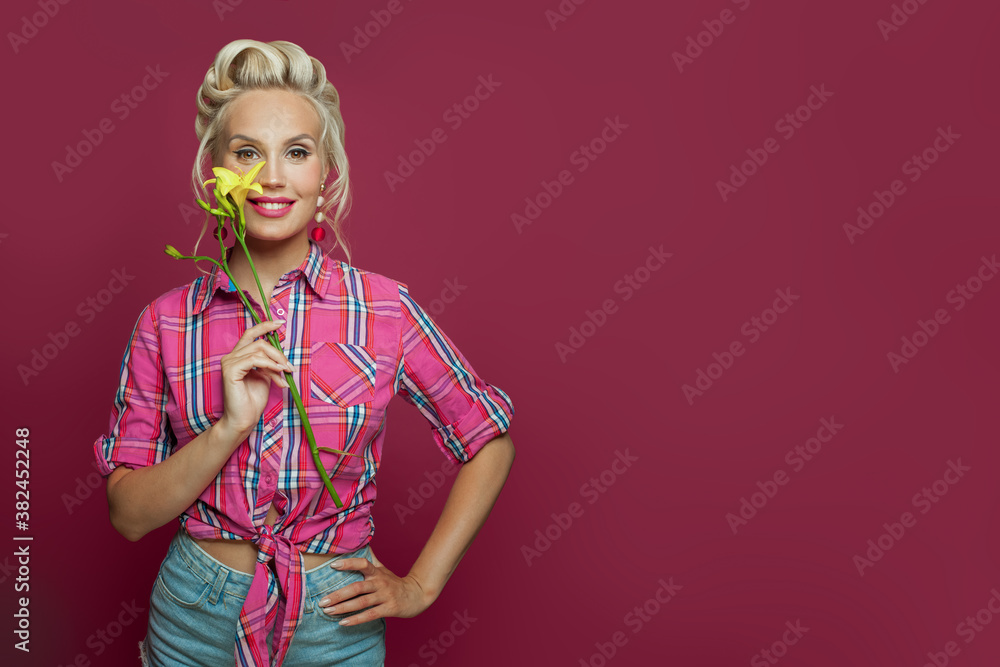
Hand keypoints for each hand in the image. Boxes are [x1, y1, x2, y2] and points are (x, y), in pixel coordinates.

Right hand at [216, 319, 293, 438]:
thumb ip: (270, 363)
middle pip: (259, 342)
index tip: (280, 323)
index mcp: (238, 356)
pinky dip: (270, 365)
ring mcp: (229, 362)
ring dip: (277, 361)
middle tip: (289, 367)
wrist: (244, 419)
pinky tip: (278, 373)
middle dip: (278, 353)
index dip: (264, 326)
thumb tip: (281, 354)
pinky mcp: (230, 370)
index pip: (251, 334)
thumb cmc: (253, 400)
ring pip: (259, 349)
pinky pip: (254, 359)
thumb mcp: (266, 376)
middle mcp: (231, 356)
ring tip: (285, 374)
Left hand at [317, 549, 433, 625]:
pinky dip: (355, 619)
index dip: (349, 563)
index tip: (333, 565)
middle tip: (322, 601)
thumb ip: (370, 559)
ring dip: (343, 607)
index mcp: (377, 572)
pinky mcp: (389, 609)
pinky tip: (342, 622)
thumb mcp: (383, 568)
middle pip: (357, 587)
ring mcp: (385, 596)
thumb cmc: (394, 582)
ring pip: (361, 602)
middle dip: (338, 595)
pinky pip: (370, 615)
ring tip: (328, 611)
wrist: (416, 595)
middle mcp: (380, 583)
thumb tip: (359, 543)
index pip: (363, 564)